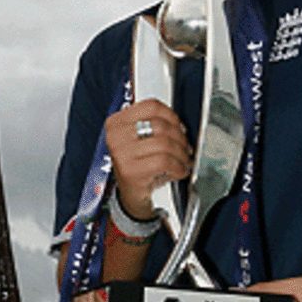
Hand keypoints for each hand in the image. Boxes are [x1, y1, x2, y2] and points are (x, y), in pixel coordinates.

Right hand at [105, 100, 191, 218]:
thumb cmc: (139, 166)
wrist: (131, 195)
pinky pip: (164, 162)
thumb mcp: (142, 140)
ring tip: (183, 161)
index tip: (180, 127)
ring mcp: (121, 154)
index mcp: (117, 123)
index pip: (151, 106)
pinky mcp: (131, 171)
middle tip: (185, 148)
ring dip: (181, 155)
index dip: (172, 116)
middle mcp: (116, 136)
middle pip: (160, 125)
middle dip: (180, 138)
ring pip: (164, 144)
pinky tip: (178, 171)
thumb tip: (179, 124)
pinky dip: (178, 167)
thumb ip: (155, 125)